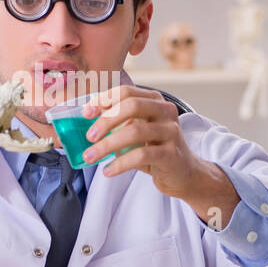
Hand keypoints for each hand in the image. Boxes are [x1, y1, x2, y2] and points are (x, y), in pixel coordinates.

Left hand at [78, 86, 240, 226]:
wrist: (183, 174)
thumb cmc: (154, 150)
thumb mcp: (136, 131)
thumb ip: (117, 123)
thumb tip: (84, 120)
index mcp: (155, 101)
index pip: (126, 92)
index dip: (103, 100)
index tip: (85, 113)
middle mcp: (166, 111)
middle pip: (132, 106)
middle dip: (105, 121)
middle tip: (88, 136)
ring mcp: (171, 132)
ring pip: (134, 132)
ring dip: (107, 145)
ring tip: (90, 157)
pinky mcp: (172, 154)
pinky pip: (141, 156)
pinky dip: (120, 164)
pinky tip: (107, 171)